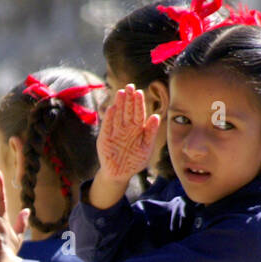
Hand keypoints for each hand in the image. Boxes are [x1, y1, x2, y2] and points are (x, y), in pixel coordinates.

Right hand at [89, 85, 159, 209]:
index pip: (138, 113)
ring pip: (117, 115)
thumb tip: (155, 116)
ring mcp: (114, 132)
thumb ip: (150, 133)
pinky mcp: (104, 139)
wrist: (119, 174)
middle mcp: (125, 128)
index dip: (138, 103)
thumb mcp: (146, 148)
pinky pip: (107, 127)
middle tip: (130, 86)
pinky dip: (109, 118)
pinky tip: (112, 108)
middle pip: (127, 111)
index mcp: (136, 129)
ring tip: (120, 93)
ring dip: (118, 104)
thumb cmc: (134, 162)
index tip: (139, 92)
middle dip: (128, 99)